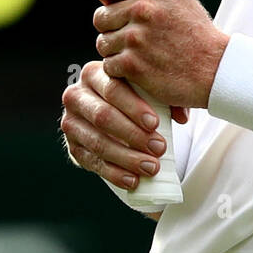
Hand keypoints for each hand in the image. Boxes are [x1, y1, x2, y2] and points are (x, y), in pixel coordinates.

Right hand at [60, 60, 171, 190]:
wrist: (111, 112)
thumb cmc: (133, 97)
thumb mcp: (146, 90)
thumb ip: (165, 97)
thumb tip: (182, 117)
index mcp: (95, 73)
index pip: (113, 88)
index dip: (134, 107)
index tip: (155, 124)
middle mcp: (76, 95)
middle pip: (103, 116)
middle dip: (132, 134)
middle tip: (158, 148)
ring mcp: (70, 122)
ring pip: (97, 142)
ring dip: (126, 157)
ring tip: (151, 167)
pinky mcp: (72, 146)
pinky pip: (91, 162)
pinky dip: (114, 173)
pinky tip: (133, 180)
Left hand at [90, 0, 227, 110]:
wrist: (213, 67)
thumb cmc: (194, 30)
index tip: (116, 7)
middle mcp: (143, 8)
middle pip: (99, 17)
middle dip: (113, 27)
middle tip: (136, 35)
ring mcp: (136, 38)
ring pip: (103, 42)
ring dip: (117, 50)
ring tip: (142, 51)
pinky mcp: (133, 64)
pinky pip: (109, 64)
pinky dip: (122, 69)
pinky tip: (142, 65)